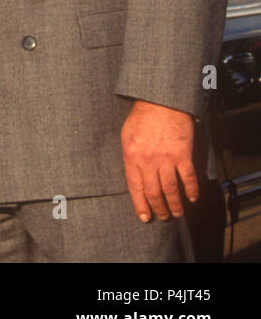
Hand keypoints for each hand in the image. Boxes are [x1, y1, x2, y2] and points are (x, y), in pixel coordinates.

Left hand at [121, 99, 197, 221]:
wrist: (161, 102)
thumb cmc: (142, 117)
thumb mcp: (127, 135)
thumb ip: (130, 155)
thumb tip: (133, 173)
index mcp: (131, 156)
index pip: (134, 187)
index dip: (140, 204)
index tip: (144, 217)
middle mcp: (148, 161)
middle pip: (153, 192)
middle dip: (158, 208)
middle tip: (162, 217)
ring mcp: (166, 159)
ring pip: (170, 189)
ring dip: (174, 204)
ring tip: (176, 213)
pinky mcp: (182, 155)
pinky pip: (187, 177)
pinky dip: (191, 190)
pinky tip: (192, 198)